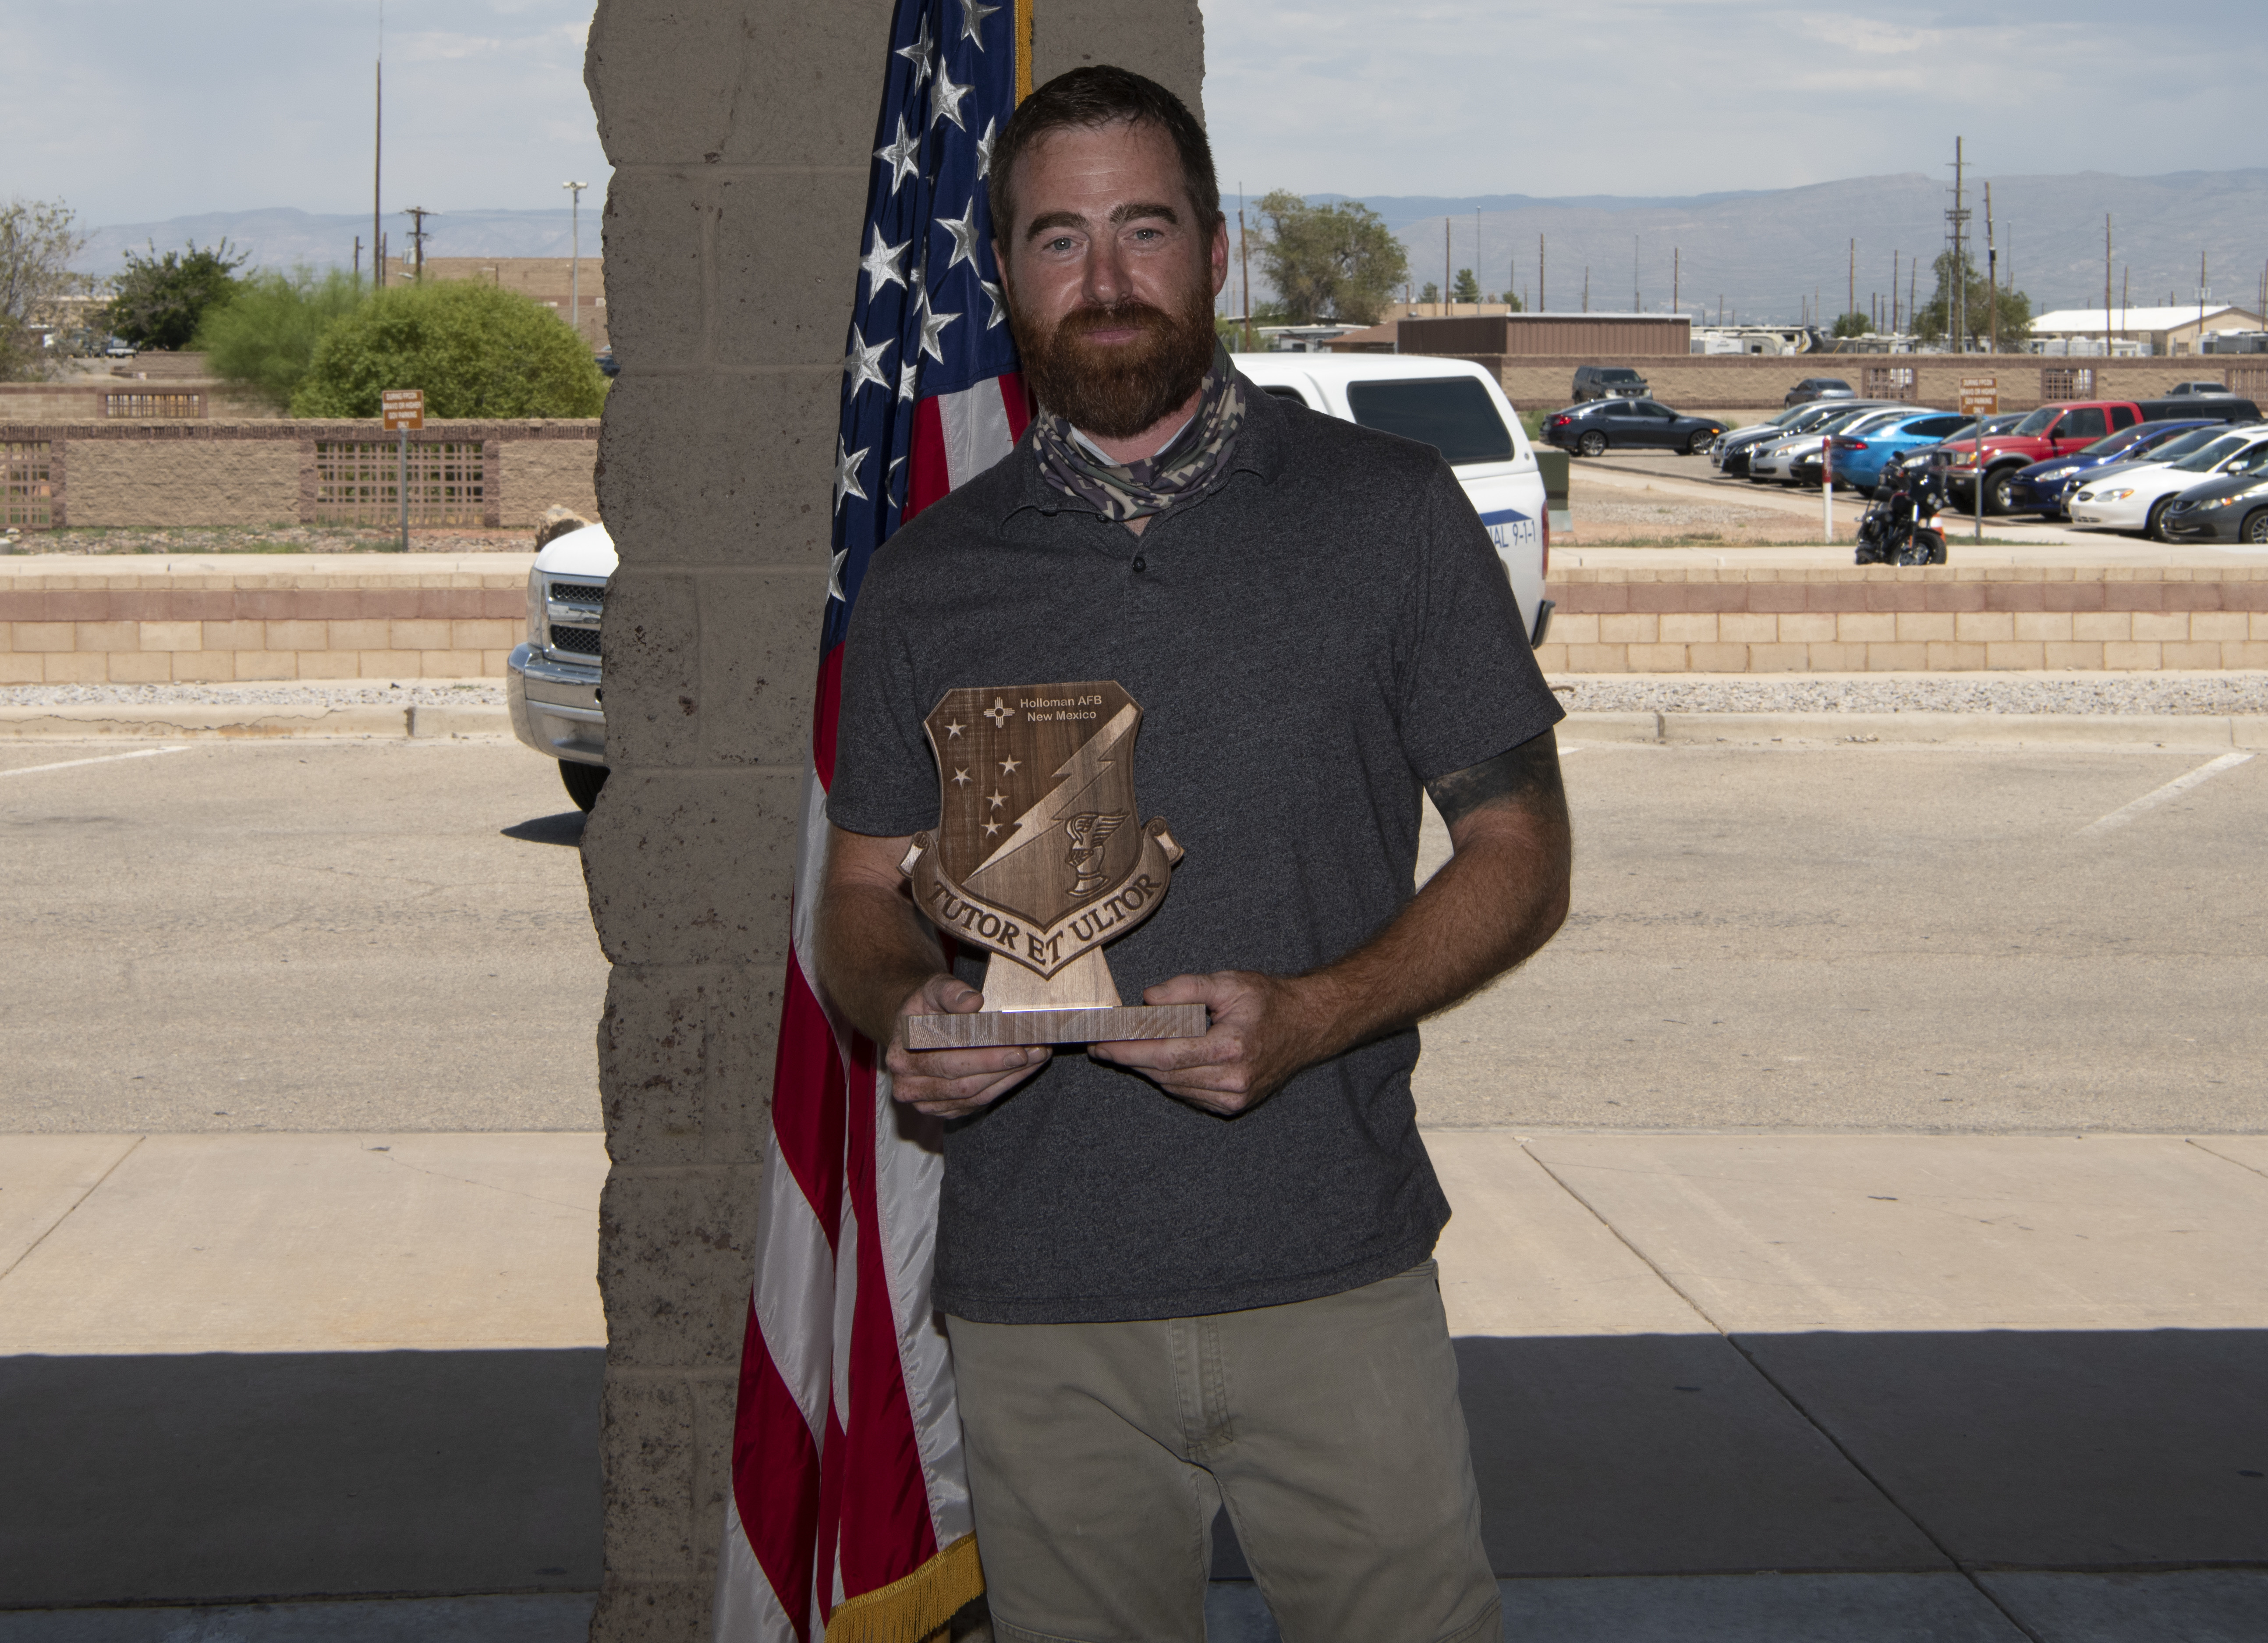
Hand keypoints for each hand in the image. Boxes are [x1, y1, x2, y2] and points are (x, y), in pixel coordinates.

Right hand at [884, 973, 1051, 1118]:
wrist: (914, 1025)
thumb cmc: (926, 1006)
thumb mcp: (932, 988)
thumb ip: (950, 992)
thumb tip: (973, 1002)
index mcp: (900, 1056)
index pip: (948, 1062)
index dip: (985, 1057)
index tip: (1017, 1046)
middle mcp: (908, 1086)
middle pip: (963, 1084)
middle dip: (1003, 1068)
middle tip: (1036, 1051)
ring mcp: (925, 1103)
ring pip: (974, 1097)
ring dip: (1010, 1078)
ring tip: (1038, 1056)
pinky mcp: (943, 1110)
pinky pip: (978, 1103)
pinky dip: (1004, 1086)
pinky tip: (1023, 1069)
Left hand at [1090, 971, 1330, 1115]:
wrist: (1306, 1026)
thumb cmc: (1268, 1001)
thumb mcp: (1228, 983)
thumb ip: (1186, 988)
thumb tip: (1147, 999)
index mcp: (1231, 1047)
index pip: (1164, 1054)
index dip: (1128, 1050)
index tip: (1101, 1044)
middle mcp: (1233, 1079)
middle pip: (1164, 1073)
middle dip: (1131, 1059)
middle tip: (1104, 1044)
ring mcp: (1234, 1097)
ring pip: (1174, 1086)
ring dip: (1150, 1068)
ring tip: (1132, 1047)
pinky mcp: (1233, 1105)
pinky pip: (1189, 1094)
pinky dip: (1172, 1078)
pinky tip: (1167, 1060)